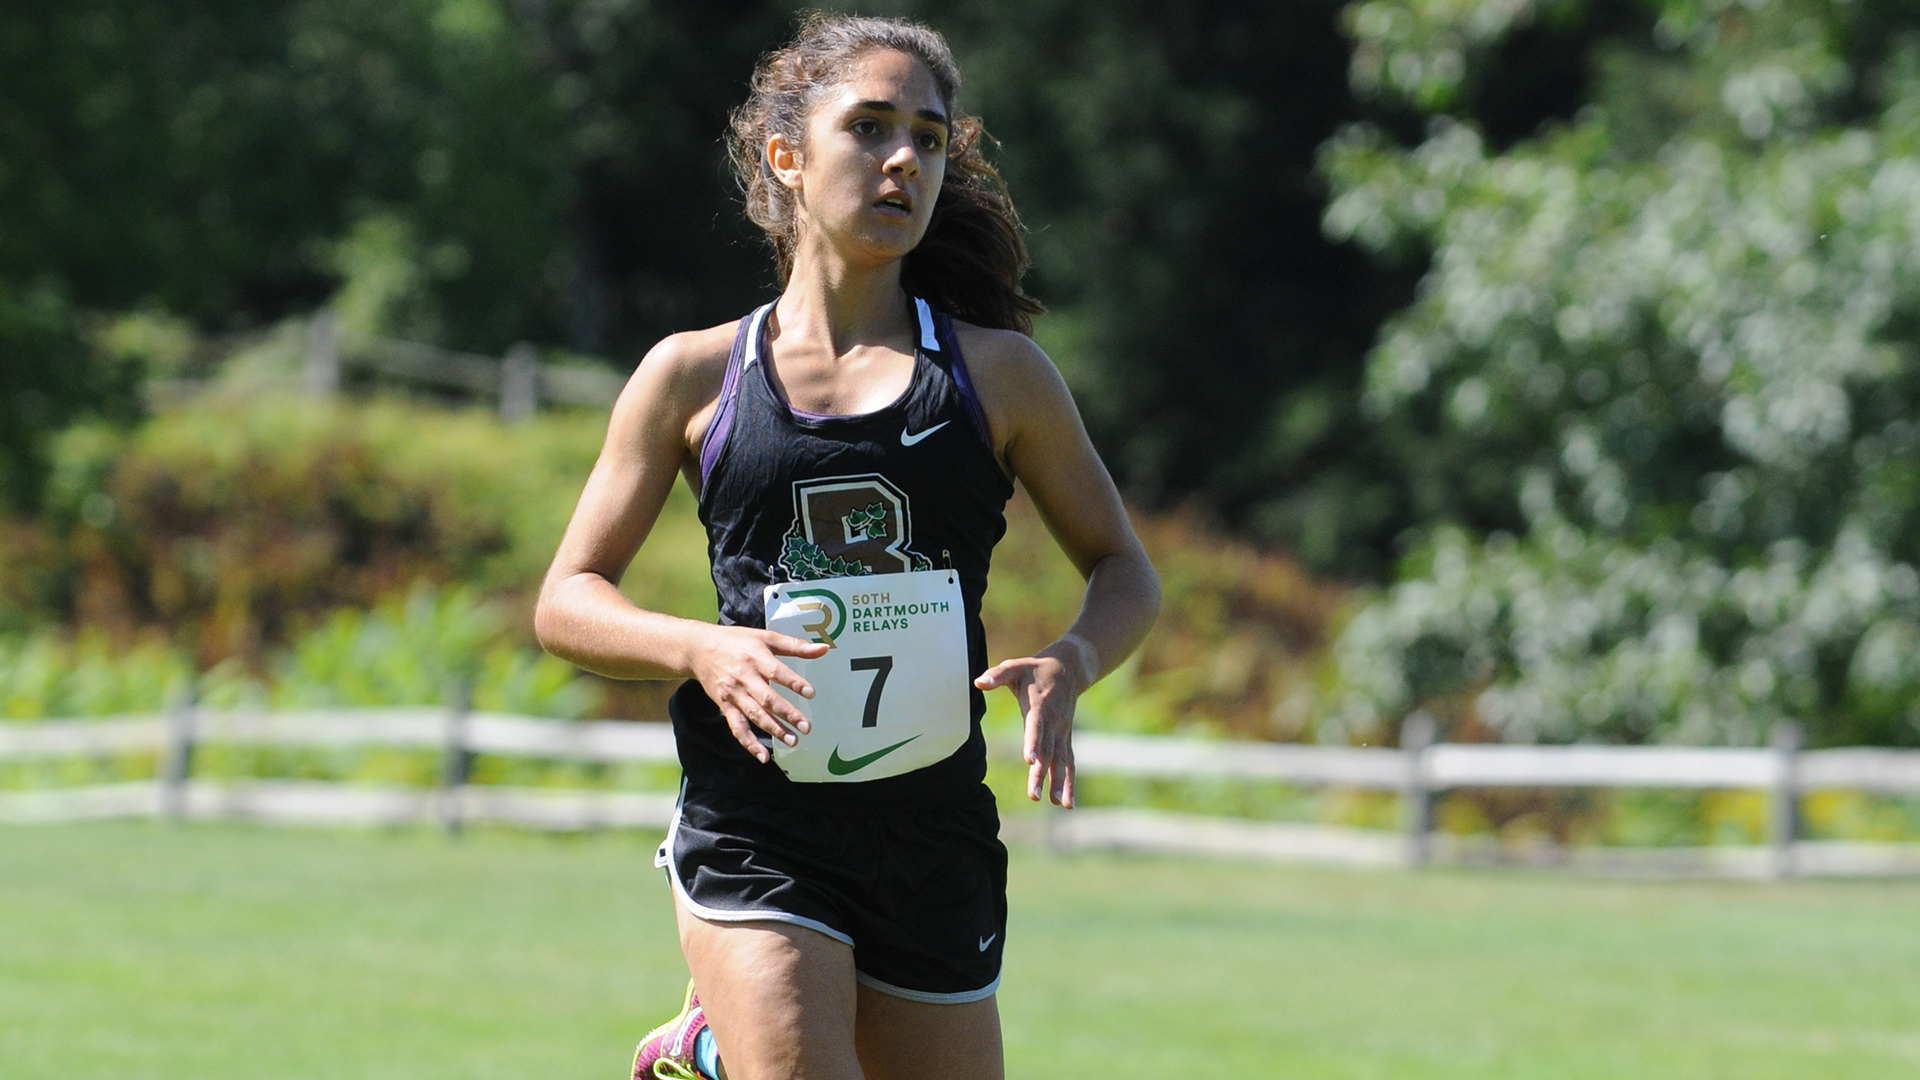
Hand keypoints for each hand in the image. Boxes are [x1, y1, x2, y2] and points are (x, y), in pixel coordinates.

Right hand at [688, 626, 828, 762]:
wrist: (698, 649)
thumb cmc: (736, 641)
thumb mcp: (765, 637)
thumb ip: (794, 645)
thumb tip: (824, 649)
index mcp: (755, 657)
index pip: (776, 671)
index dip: (793, 683)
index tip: (810, 694)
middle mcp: (743, 676)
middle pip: (766, 698)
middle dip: (787, 713)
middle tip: (806, 727)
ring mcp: (733, 693)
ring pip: (754, 715)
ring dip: (773, 730)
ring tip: (793, 741)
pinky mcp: (725, 705)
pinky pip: (737, 727)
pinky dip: (749, 743)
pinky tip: (763, 756)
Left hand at [975, 649, 1084, 807]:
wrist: (1068, 668)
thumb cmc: (1034, 670)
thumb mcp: (1015, 667)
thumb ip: (997, 675)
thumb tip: (978, 681)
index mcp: (1040, 706)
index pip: (1036, 727)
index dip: (1033, 743)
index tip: (1029, 760)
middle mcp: (1054, 723)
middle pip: (1048, 751)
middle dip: (1041, 774)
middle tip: (1035, 796)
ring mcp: (1062, 733)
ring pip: (1062, 761)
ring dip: (1060, 783)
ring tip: (1058, 804)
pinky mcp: (1065, 739)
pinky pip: (1069, 763)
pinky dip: (1070, 783)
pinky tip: (1067, 804)